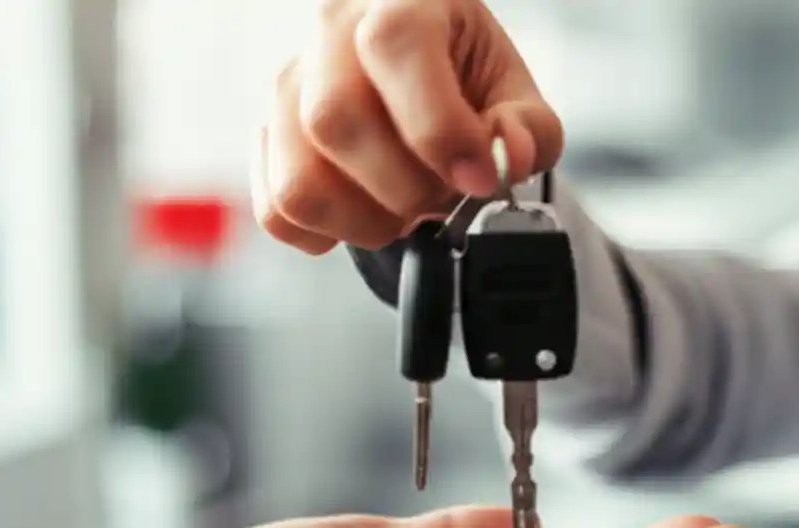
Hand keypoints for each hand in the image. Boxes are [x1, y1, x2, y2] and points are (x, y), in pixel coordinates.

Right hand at [252, 0, 563, 254]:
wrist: (420, 74)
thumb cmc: (462, 75)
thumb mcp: (512, 89)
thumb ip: (528, 128)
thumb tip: (511, 156)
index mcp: (400, 2)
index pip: (394, 46)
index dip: (438, 126)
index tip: (477, 177)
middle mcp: (330, 36)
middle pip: (335, 119)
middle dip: (406, 186)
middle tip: (445, 195)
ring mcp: (289, 90)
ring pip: (300, 180)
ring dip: (368, 220)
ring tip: (408, 209)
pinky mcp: (269, 142)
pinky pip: (280, 211)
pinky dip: (331, 233)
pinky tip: (368, 211)